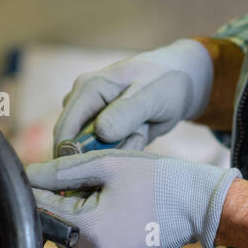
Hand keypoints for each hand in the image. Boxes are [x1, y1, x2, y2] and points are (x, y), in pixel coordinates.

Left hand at [26, 151, 239, 247]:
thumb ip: (62, 170)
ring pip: (76, 239)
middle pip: (59, 227)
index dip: (38, 189)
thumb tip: (28, 174)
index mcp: (88, 230)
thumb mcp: (107, 164)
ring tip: (105, 196)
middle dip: (65, 203)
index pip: (45, 209)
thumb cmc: (157, 179)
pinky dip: (98, 231)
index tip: (33, 177)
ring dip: (81, 218)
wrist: (199, 203)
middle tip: (87, 182)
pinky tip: (118, 212)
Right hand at [53, 39, 212, 153]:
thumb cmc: (167, 82)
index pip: (65, 131)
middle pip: (75, 145)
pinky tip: (141, 134)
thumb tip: (100, 132)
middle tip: (138, 137)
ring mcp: (88, 114)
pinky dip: (124, 148)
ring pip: (91, 150)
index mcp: (87, 88)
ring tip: (142, 132)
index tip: (108, 165)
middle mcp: (81, 100)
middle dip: (106, 151)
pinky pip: (105, 150)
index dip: (75, 156)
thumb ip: (127, 113)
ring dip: (118, 149)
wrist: (182, 81)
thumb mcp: (152, 96)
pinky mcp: (100, 127)